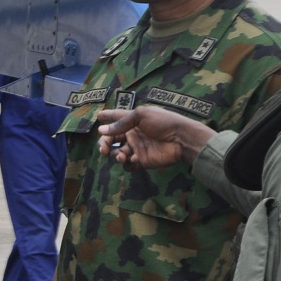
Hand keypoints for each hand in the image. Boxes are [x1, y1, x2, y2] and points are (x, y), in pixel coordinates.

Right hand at [95, 107, 214, 169]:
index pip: (116, 118)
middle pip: (111, 139)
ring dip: (115, 155)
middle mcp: (132, 134)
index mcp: (132, 121)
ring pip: (117, 153)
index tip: (99, 116)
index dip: (107, 117)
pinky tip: (133, 159)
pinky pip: (128, 165)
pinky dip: (126, 163)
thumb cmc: (164, 122)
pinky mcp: (142, 161)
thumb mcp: (141, 115)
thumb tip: (101, 130)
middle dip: (104, 143)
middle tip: (103, 148)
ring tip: (122, 156)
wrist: (181, 139)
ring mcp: (137, 148)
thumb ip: (121, 123)